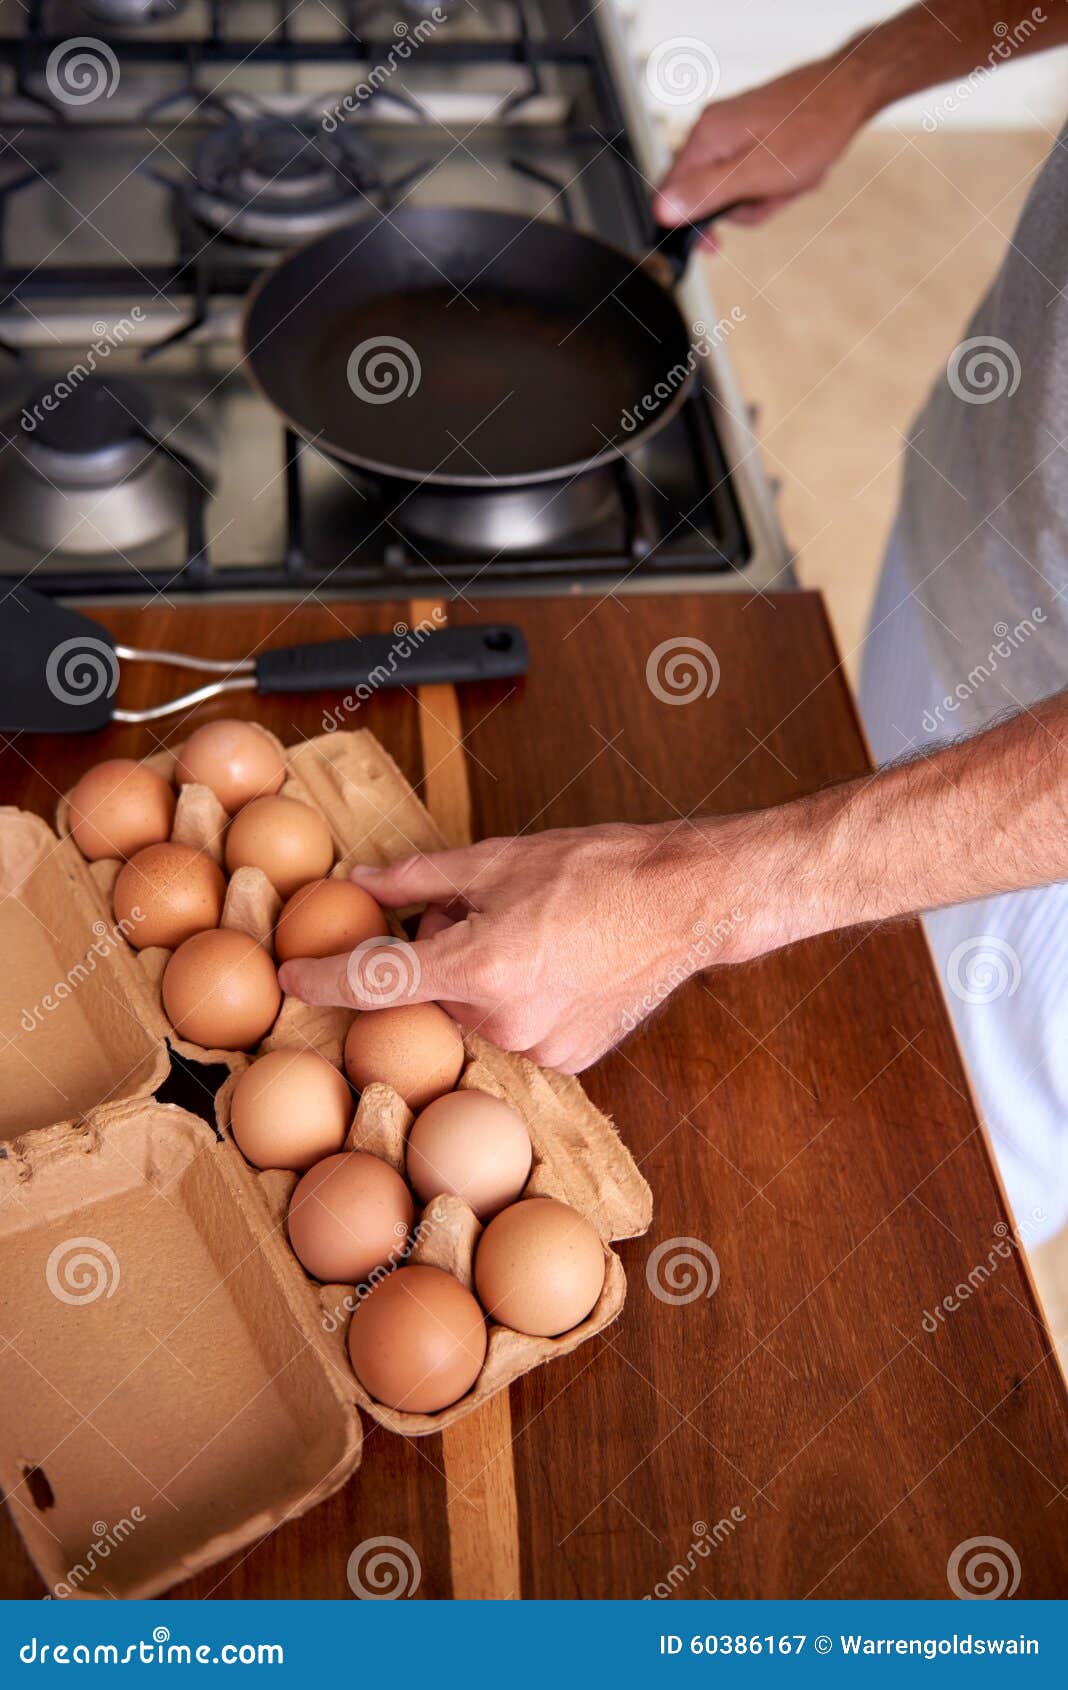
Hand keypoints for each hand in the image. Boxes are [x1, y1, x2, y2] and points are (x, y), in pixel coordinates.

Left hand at [276, 819, 778, 1073]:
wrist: (686, 903)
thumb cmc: (599, 872)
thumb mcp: (498, 859)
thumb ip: (419, 879)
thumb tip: (362, 883)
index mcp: (479, 966)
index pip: (376, 983)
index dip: (323, 978)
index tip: (290, 977)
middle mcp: (504, 1020)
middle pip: (431, 995)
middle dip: (439, 957)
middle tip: (480, 913)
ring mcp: (538, 1049)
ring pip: (473, 1015)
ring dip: (479, 981)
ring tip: (530, 936)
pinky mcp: (567, 1061)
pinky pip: (513, 1033)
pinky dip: (518, 1003)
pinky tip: (555, 967)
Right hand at [653, 53, 875, 238]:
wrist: (849, 92)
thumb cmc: (811, 130)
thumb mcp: (756, 172)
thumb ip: (706, 192)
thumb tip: (660, 212)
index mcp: (706, 137)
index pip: (668, 194)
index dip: (688, 225)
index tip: (715, 246)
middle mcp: (711, 129)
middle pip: (702, 194)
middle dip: (741, 208)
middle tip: (772, 196)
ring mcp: (730, 129)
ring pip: (730, 188)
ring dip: (762, 197)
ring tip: (789, 182)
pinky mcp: (749, 132)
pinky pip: (747, 174)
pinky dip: (770, 182)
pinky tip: (791, 172)